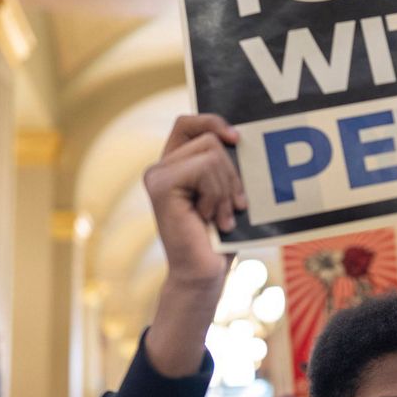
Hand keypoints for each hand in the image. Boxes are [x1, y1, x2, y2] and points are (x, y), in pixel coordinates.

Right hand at [143, 114, 246, 286]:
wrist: (205, 274)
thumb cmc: (220, 237)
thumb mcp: (227, 192)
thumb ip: (225, 165)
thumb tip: (239, 136)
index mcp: (176, 165)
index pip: (189, 123)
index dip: (212, 122)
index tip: (237, 139)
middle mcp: (161, 167)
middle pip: (210, 139)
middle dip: (231, 174)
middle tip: (230, 207)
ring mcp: (157, 175)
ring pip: (211, 154)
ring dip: (225, 189)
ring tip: (219, 217)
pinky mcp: (160, 185)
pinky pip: (205, 168)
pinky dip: (216, 195)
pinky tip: (208, 219)